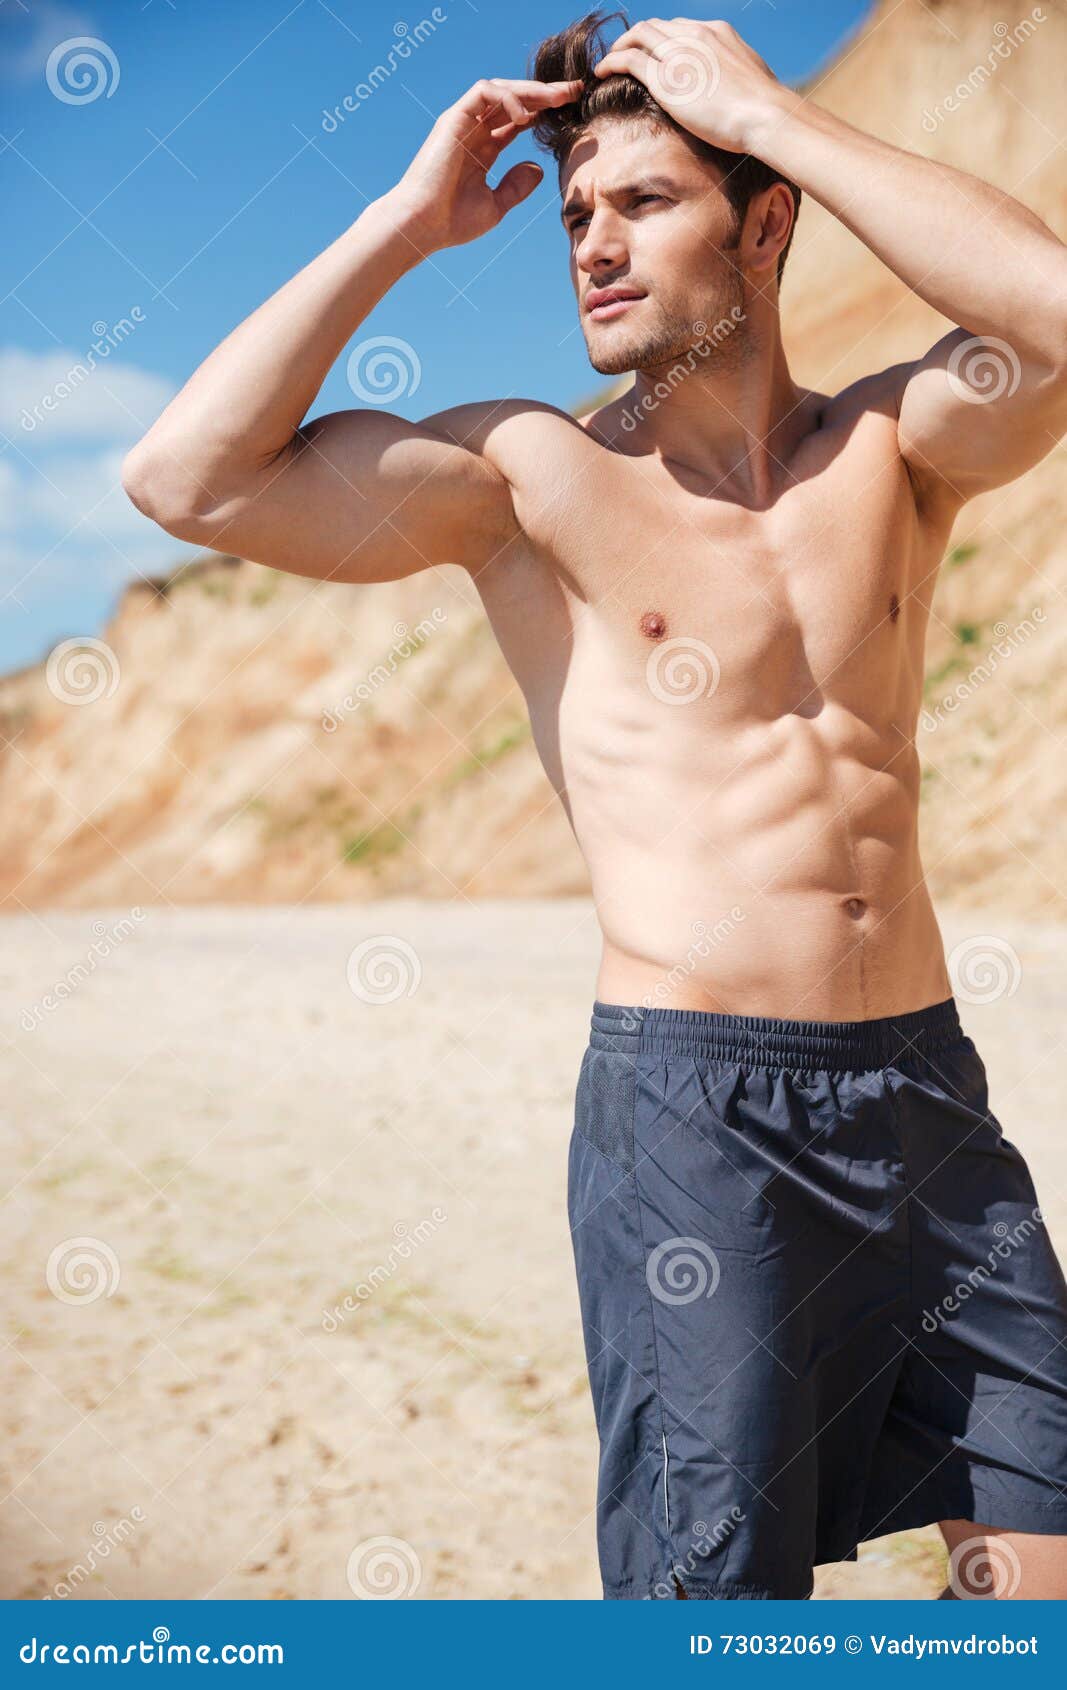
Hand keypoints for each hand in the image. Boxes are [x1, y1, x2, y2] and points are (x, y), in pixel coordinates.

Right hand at [388, 77, 580, 252]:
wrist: (422, 225)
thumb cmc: (451, 221)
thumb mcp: (495, 206)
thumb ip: (516, 186)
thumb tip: (538, 168)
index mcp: (483, 149)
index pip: (517, 120)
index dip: (543, 112)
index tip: (570, 112)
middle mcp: (473, 131)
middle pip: (514, 100)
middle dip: (545, 93)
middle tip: (575, 92)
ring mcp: (463, 122)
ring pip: (501, 89)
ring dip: (532, 89)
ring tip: (559, 96)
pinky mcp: (454, 118)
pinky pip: (484, 92)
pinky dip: (508, 97)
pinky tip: (527, 115)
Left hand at [594, 18, 790, 154]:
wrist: (764, 114)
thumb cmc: (765, 108)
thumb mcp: (751, 78)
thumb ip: (734, 75)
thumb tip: (737, 89)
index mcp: (716, 32)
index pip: (680, 26)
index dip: (662, 38)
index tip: (654, 53)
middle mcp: (695, 34)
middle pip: (656, 26)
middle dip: (638, 38)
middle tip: (625, 53)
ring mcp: (678, 53)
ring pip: (638, 36)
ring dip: (620, 46)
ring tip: (609, 62)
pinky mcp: (665, 78)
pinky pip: (628, 60)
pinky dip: (611, 62)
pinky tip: (601, 72)